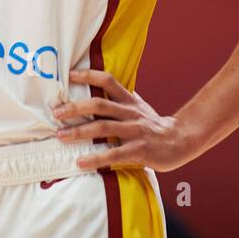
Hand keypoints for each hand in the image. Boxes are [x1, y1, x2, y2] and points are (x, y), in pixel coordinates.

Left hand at [52, 68, 192, 172]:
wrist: (182, 140)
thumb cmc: (155, 126)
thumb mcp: (139, 107)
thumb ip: (121, 100)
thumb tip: (99, 89)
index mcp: (129, 101)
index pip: (108, 80)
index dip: (89, 75)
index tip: (70, 75)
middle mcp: (130, 113)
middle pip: (99, 104)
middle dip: (75, 107)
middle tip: (56, 112)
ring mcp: (135, 131)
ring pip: (103, 127)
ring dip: (79, 131)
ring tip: (60, 136)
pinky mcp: (139, 150)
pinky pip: (113, 154)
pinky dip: (95, 158)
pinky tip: (81, 162)